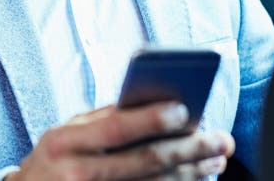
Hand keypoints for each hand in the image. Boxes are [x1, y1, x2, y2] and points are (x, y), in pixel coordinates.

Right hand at [6, 102, 233, 180]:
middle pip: (143, 161)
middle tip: (221, 140)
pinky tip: (194, 180)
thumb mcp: (64, 134)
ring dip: (191, 173)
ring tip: (216, 161)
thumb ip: (101, 120)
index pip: (115, 128)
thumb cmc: (52, 160)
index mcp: (65, 142)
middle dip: (189, 149)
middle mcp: (77, 172)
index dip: (151, 119)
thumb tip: (151, 101)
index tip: (186, 110)